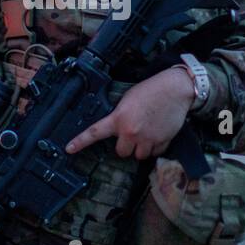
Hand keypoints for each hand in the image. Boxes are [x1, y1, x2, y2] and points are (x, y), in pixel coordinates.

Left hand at [64, 67, 194, 160]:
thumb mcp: (128, 99)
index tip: (69, 149)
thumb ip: (120, 115)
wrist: (175, 89)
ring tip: (146, 134)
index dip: (80, 142)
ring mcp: (148, 139)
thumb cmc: (151, 89)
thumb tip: (117, 127)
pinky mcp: (163, 142)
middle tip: (132, 134)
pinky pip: (155, 153)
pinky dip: (155, 147)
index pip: (95, 132)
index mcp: (119, 118)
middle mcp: (131, 132)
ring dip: (141, 148)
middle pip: (122, 152)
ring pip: (139, 156)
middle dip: (126, 145)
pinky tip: (157, 134)